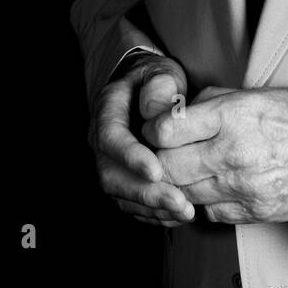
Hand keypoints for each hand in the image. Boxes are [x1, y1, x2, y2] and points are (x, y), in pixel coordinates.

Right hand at [88, 55, 195, 227]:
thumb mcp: (161, 72)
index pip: (110, 137)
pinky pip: (131, 203)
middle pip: (111, 174)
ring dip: (151, 207)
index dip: (130, 157)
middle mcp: (101, 140)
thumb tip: (153, 112)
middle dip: (144, 192)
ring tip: (185, 212)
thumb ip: (159, 86)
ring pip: (120, 194)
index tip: (156, 171)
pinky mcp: (122, 178)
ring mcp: (110, 162)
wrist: (149, 90)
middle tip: (178, 201)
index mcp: (107, 110)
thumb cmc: (157, 81)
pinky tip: (179, 215)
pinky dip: (153, 213)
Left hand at [141, 85, 287, 225]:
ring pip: (184, 195)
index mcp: (233, 115)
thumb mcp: (253, 94)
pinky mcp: (255, 212)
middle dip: (157, 163)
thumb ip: (208, 105)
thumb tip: (172, 117)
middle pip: (167, 168)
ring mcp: (244, 187)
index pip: (165, 129)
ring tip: (188, 171)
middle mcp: (234, 153)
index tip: (156, 130)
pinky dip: (204, 203)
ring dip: (178, 186)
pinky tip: (213, 188)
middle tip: (161, 156)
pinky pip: (209, 214)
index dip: (152, 130)